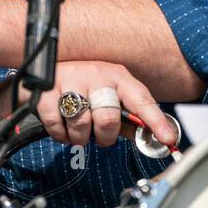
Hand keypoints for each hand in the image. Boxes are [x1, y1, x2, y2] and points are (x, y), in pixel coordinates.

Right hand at [30, 60, 177, 149]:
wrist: (40, 68)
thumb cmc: (80, 85)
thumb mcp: (105, 93)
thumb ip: (123, 116)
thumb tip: (145, 137)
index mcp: (117, 75)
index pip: (141, 99)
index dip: (156, 121)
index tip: (168, 138)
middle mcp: (96, 74)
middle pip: (108, 118)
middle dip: (105, 137)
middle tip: (99, 137)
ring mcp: (70, 80)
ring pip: (82, 125)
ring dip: (80, 138)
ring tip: (77, 131)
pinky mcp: (47, 91)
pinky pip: (58, 125)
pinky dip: (60, 135)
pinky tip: (62, 127)